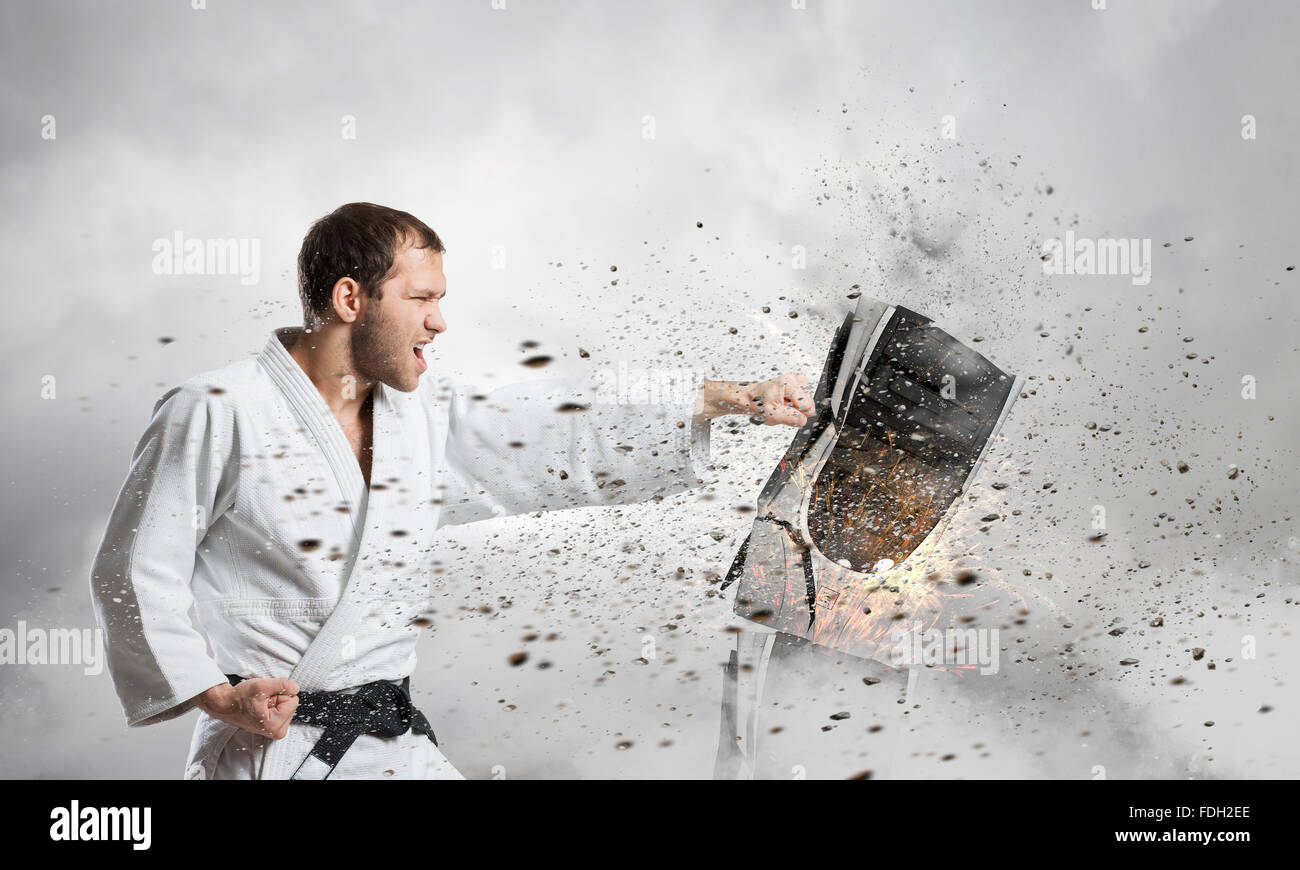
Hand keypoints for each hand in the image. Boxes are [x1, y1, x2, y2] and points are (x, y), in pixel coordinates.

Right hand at [191, 677, 299, 738]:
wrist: (226, 705)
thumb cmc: (239, 698)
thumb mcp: (261, 686)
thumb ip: (283, 685)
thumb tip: (295, 688)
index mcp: (275, 725)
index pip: (293, 700)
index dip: (279, 694)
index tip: (265, 698)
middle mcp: (277, 731)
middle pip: (291, 704)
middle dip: (277, 698)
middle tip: (262, 701)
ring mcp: (276, 730)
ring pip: (287, 706)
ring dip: (274, 701)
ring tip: (260, 704)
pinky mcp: (274, 727)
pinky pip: (282, 709)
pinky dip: (273, 705)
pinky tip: (261, 707)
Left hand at [693, 374, 813, 426]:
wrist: (750, 397)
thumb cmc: (757, 402)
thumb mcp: (772, 414)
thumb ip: (789, 418)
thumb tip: (803, 420)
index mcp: (789, 382)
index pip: (806, 406)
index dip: (796, 414)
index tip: (782, 411)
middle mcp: (795, 378)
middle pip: (808, 404)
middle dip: (795, 411)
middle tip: (780, 409)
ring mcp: (798, 381)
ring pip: (807, 404)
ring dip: (794, 409)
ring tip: (780, 406)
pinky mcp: (798, 385)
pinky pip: (804, 402)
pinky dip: (794, 406)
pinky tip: (784, 404)